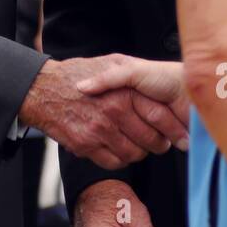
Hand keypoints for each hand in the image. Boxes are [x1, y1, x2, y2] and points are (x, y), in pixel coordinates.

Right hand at [19, 56, 188, 169]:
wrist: (43, 89)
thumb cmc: (78, 74)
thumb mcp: (110, 63)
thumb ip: (135, 73)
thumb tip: (160, 82)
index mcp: (125, 91)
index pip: (161, 116)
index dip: (176, 129)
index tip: (183, 136)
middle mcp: (114, 111)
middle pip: (151, 140)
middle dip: (160, 145)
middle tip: (161, 143)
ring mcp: (99, 130)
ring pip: (134, 154)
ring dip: (139, 153)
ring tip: (137, 144)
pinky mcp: (85, 145)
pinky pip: (114, 163)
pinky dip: (119, 159)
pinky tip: (117, 147)